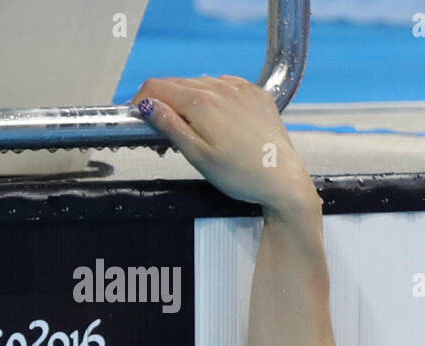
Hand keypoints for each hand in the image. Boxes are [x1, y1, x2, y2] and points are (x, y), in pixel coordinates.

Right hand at [131, 76, 315, 211]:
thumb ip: (170, 126)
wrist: (284, 181)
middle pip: (177, 84)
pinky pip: (226, 87)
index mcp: (201, 102)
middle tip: (166, 134)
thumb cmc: (243, 176)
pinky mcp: (257, 95)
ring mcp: (242, 89)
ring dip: (190, 101)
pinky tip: (220, 121)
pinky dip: (216, 99)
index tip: (140, 118)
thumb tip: (147, 104)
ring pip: (201, 84)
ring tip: (195, 131)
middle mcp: (221, 87)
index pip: (156, 87)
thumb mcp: (198, 156)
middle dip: (165, 104)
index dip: (142, 101)